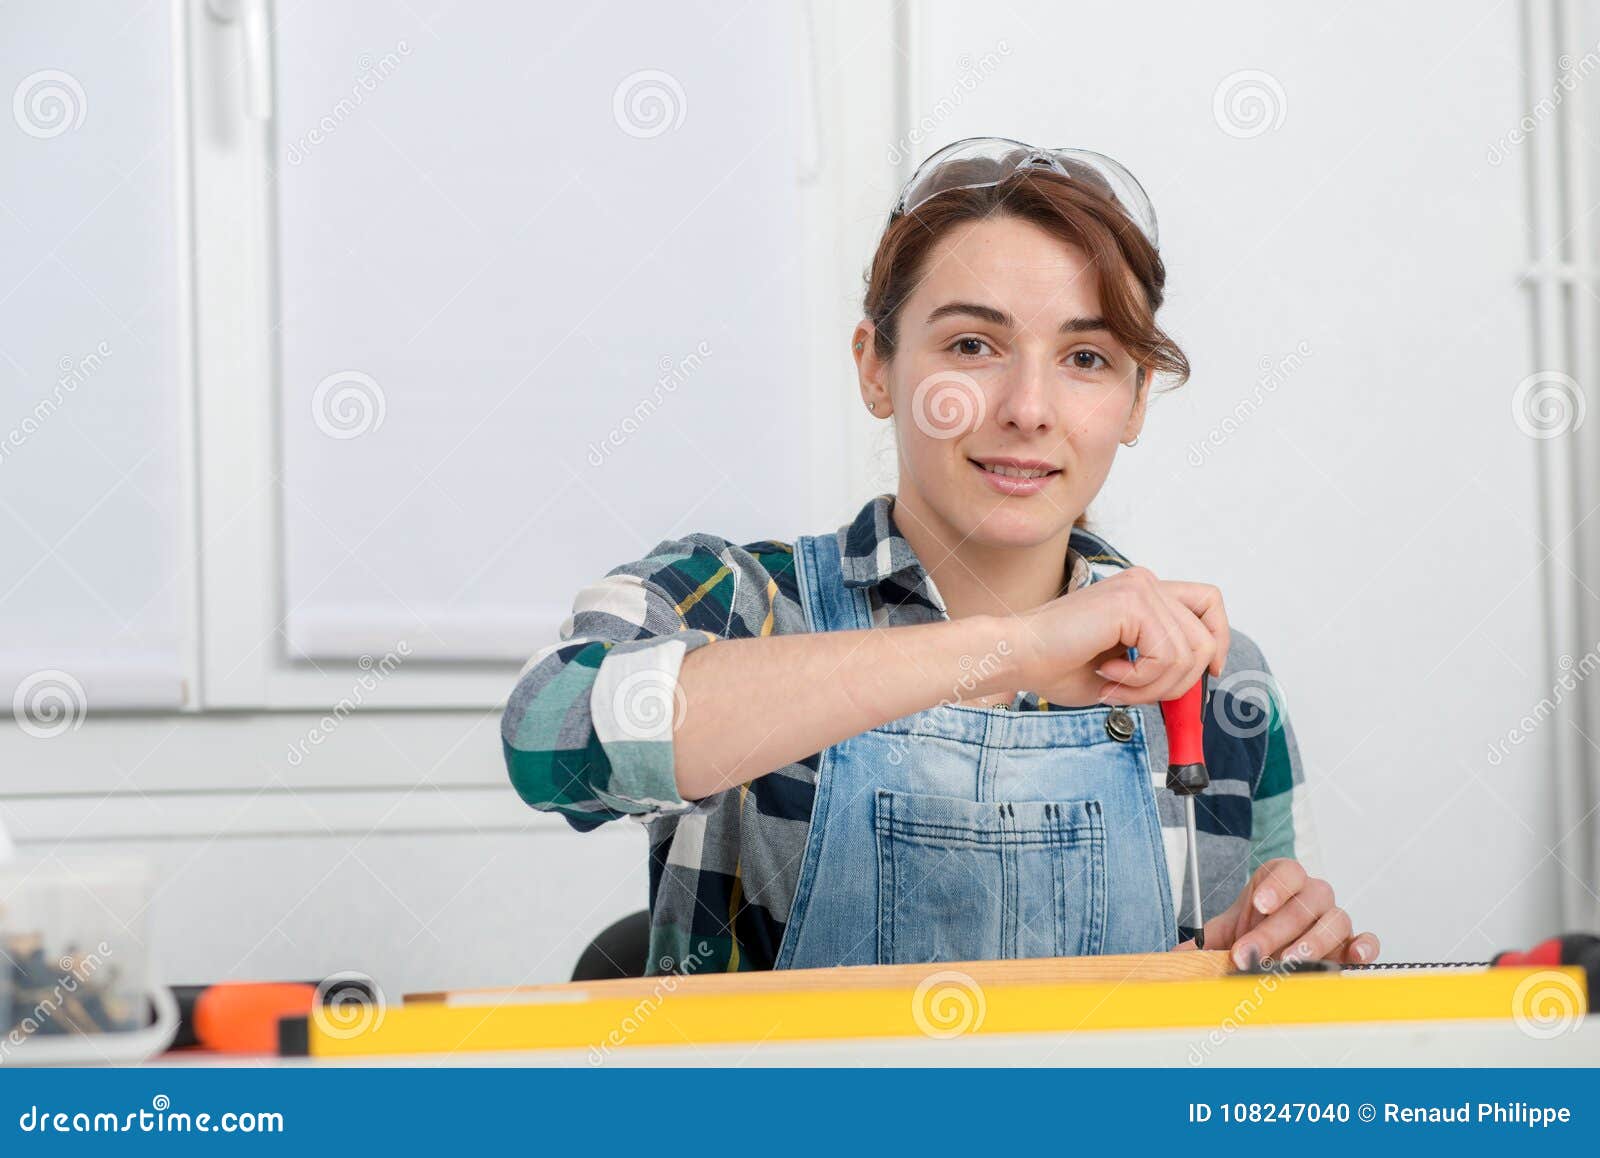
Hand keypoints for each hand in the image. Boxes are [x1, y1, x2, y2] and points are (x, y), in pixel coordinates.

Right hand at [1009, 566, 1229, 706]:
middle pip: (1206, 636)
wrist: (1018, 655)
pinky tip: (1109, 672)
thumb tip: (1193, 686)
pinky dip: (1142, 678)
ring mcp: (1141, 588)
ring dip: (1154, 685)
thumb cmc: (1056, 665)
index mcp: (1143, 594)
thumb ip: (1159, 670)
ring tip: (1115, 684)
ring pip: (1190, 653)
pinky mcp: (1133, 601)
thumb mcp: (1125, 672)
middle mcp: (1146, 583)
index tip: (1209, 673)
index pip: (1208, 603)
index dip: (1218, 639)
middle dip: (1178, 682)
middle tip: (1134, 692)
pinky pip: (1167, 655)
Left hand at [1178, 858, 1379, 967]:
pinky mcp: (1350, 944)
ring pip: (1336, 919)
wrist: (1268, 955)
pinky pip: (1365, 939)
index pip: (1286, 871)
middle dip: (1278, 929)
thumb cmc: (1249, 937)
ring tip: (1290, 961)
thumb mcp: (1222, 934)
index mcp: (1280, 882)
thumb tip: (1173, 959)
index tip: (1257, 904)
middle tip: (1253, 953)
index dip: (1275, 885)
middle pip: (1306, 900)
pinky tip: (1354, 956)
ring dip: (1314, 941)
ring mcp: (1332, 919)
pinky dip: (1364, 946)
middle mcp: (1310, 896)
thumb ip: (1200, 942)